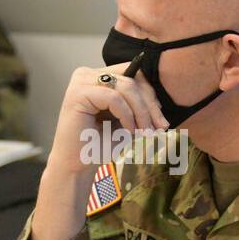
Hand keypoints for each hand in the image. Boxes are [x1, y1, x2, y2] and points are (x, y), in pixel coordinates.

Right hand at [28, 63, 167, 239]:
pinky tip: (128, 131)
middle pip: (132, 78)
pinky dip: (126, 115)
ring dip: (141, 112)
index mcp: (98, 76)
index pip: (133, 73)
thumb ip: (138, 103)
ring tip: (145, 132)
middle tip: (159, 127)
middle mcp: (87, 74)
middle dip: (150, 105)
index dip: (150, 95)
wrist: (78, 166)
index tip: (161, 119)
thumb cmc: (99, 144)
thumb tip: (160, 99)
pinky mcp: (77, 94)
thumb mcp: (126, 119)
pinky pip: (113, 98)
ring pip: (126, 86)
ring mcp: (80, 82)